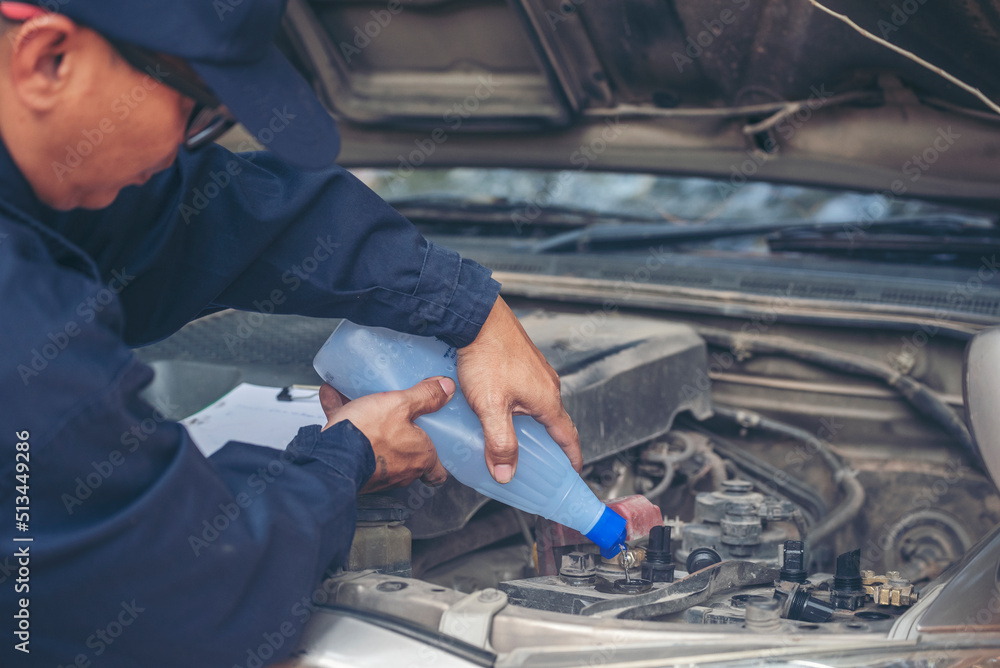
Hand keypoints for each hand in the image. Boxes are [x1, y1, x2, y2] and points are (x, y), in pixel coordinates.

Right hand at [319, 378, 452, 493]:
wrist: (329, 458)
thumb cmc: (368, 436)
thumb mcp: (400, 405)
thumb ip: (425, 396)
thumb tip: (447, 388)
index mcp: (419, 458)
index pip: (438, 471)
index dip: (440, 460)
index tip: (438, 444)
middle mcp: (400, 470)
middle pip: (408, 454)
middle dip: (403, 434)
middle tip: (401, 416)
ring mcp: (376, 472)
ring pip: (377, 444)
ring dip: (370, 423)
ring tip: (361, 400)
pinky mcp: (353, 468)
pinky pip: (351, 441)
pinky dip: (342, 420)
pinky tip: (332, 397)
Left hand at [457, 296, 581, 482]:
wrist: (476, 318)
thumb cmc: (487, 356)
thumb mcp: (491, 407)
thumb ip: (500, 442)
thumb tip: (506, 473)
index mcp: (547, 399)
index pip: (568, 436)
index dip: (572, 457)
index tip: (573, 471)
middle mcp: (547, 384)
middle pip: (553, 421)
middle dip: (549, 443)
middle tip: (539, 460)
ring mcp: (536, 370)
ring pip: (538, 404)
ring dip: (531, 423)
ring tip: (514, 436)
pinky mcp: (523, 361)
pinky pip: (527, 390)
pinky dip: (520, 405)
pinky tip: (500, 407)